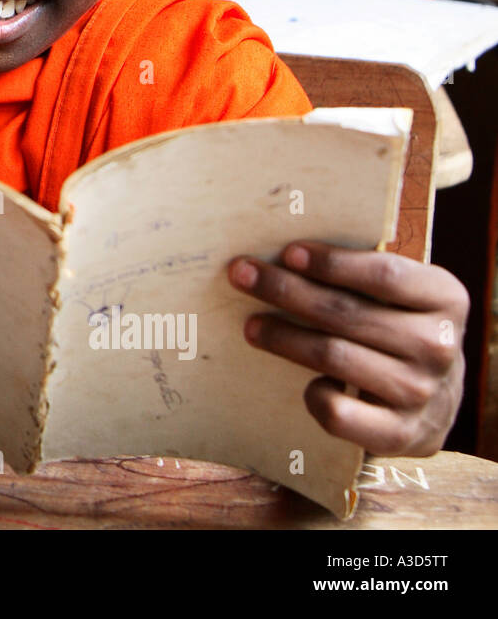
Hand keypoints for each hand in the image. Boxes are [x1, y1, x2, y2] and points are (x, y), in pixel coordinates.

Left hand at [229, 242, 468, 455]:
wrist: (435, 404)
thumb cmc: (399, 332)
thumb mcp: (398, 298)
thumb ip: (359, 276)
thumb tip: (283, 255)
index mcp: (444, 299)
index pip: (384, 274)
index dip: (332, 263)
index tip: (287, 252)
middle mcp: (438, 345)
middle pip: (346, 313)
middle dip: (285, 291)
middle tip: (242, 275)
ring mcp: (420, 392)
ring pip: (334, 356)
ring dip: (283, 338)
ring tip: (251, 326)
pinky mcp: (399, 434)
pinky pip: (338, 411)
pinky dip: (314, 394)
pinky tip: (304, 383)